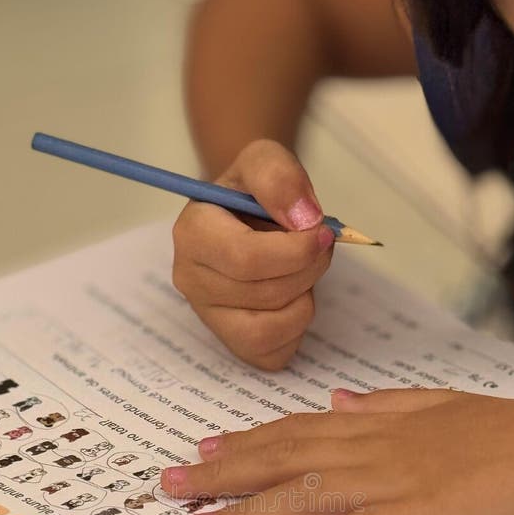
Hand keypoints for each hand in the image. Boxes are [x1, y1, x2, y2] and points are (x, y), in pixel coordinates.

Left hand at [160, 388, 513, 514]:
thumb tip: (337, 401)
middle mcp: (373, 449)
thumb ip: (385, 405)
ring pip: (304, 494)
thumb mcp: (440, 407)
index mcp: (378, 425)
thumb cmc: (506, 435)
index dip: (244, 442)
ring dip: (246, 513)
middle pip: (282, 459)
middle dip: (221, 474)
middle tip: (169, 487)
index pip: (295, 430)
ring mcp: (394, 483)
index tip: (202, 450)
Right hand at [172, 139, 333, 370]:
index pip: (245, 259)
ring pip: (268, 329)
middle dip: (308, 269)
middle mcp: (191, 281)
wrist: (244, 217)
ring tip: (303, 271)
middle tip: (321, 245)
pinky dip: (296, 327)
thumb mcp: (263, 160)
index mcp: (192, 234)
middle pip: (263, 293)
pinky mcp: (234, 345)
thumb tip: (304, 219)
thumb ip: (279, 176)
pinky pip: (274, 354)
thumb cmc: (252, 193)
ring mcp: (209, 317)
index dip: (296, 250)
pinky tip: (293, 298)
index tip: (322, 231)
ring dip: (303, 299)